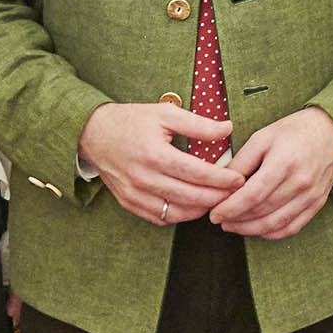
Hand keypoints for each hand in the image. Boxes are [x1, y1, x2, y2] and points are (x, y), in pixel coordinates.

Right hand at [79, 100, 235, 226]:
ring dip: (201, 209)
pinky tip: (192, 205)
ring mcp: (135, 194)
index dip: (222, 179)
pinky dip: (180, 215)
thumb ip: (198, 124)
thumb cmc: (131, 121)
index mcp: (155, 154)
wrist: (93, 134)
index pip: (198, 173)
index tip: (239, 179)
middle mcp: (144, 178)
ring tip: (216, 200)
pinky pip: (160, 218)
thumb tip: (227, 129)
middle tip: (235, 193)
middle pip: (191, 197)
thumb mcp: (165, 114)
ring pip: (177, 213)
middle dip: (218, 197)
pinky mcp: (129, 203)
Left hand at [210, 107, 332, 239]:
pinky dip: (271, 233)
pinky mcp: (317, 204)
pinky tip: (256, 229)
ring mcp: (310, 196)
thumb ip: (241, 161)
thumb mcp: (262, 138)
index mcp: (283, 163)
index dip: (230, 209)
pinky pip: (292, 227)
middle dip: (236, 220)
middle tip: (219, 220)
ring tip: (233, 226)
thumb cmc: (293, 132)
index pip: (252, 195)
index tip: (214, 213)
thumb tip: (221, 184)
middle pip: (262, 212)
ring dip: (250, 230)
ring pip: (275, 224)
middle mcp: (299, 183)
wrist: (331, 131)